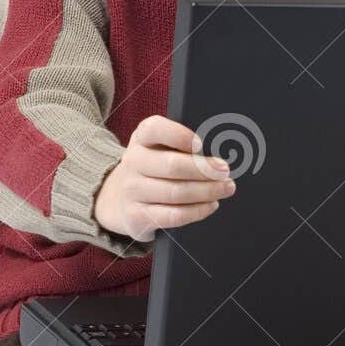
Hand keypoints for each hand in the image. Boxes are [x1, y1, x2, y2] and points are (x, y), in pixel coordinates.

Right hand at [93, 115, 235, 240]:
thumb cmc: (152, 168)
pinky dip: (197, 211)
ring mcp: (133, 190)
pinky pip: (174, 215)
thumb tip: (217, 157)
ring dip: (207, 191)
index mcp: (141, 138)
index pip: (155, 129)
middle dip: (204, 169)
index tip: (201, 144)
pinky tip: (211, 204)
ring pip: (176, 192)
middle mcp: (133, 161)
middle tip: (225, 171)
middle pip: (172, 165)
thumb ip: (183, 146)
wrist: (118, 199)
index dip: (180, 136)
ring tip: (226, 188)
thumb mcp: (159, 148)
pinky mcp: (137, 216)